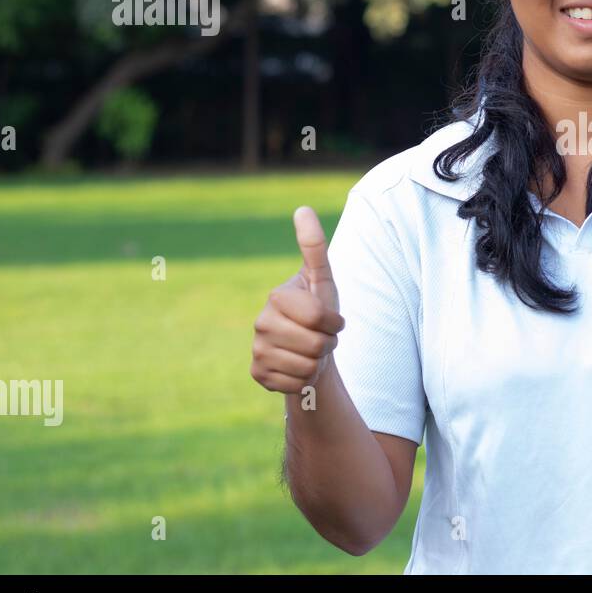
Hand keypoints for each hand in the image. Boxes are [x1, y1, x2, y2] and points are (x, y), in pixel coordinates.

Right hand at [250, 206, 345, 393]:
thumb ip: (314, 247)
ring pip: (306, 366)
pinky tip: (297, 368)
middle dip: (327, 344)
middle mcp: (260, 322)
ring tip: (310, 351)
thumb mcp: (322, 280)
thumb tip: (302, 208)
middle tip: (320, 338)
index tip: (331, 320)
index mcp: (277, 296)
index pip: (319, 317)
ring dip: (317, 362)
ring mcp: (257, 349)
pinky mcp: (258, 374)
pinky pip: (295, 384)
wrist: (309, 350)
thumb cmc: (319, 311)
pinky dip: (304, 380)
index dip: (335, 323)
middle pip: (314, 343)